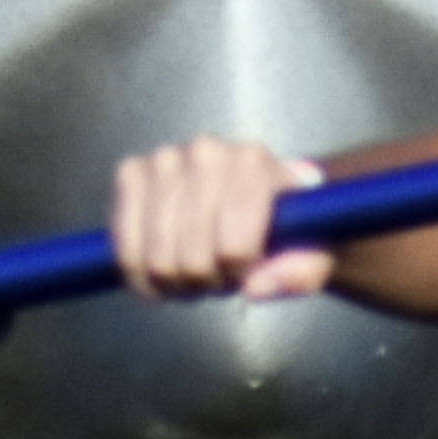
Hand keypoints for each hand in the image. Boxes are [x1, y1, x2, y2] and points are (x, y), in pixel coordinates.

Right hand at [113, 135, 333, 301]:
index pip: (232, 247)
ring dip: (174, 280)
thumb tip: (256, 287)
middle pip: (190, 258)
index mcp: (252, 163)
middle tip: (220, 270)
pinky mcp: (131, 173)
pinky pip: (123, 244)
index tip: (249, 264)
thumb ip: (303, 270)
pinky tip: (162, 265)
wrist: (252, 194)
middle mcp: (206, 151)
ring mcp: (164, 159)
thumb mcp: (314, 251)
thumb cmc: (283, 224)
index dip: (239, 272)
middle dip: (206, 280)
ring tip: (195, 266)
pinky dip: (139, 270)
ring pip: (155, 257)